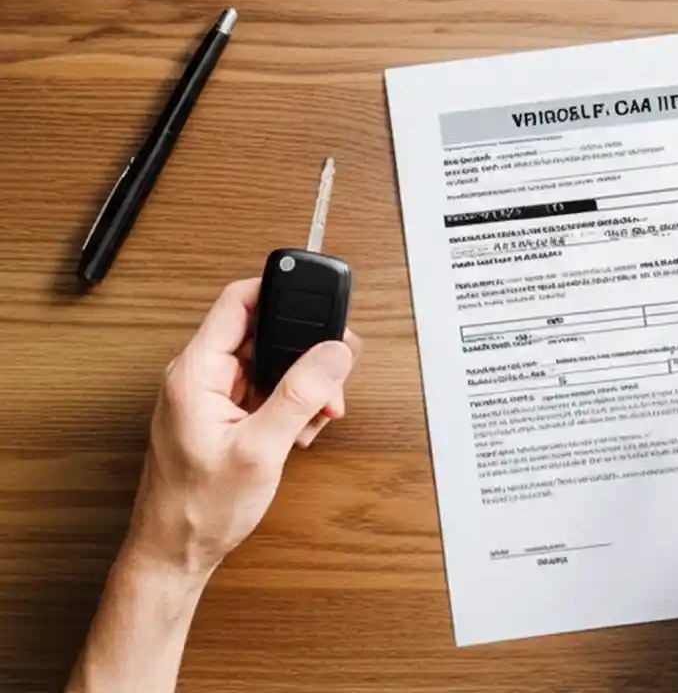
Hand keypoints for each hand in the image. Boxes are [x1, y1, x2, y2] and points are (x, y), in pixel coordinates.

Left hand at [125, 278, 360, 577]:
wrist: (177, 553)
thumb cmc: (198, 509)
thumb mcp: (260, 449)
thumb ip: (299, 395)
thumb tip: (333, 352)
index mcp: (195, 372)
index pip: (238, 302)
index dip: (279, 291)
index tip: (317, 298)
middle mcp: (200, 377)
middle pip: (264, 333)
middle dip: (306, 354)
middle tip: (332, 379)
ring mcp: (212, 396)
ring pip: (272, 365)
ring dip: (303, 386)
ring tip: (313, 417)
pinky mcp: (225, 416)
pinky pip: (267, 392)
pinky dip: (291, 407)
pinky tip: (297, 432)